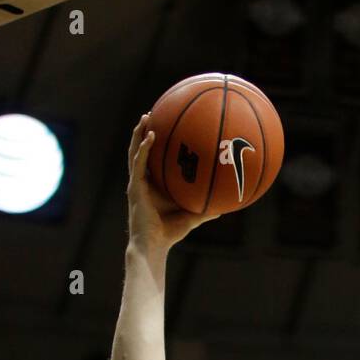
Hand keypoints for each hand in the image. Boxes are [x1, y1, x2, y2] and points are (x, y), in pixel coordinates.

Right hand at [126, 114, 219, 253]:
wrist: (153, 245)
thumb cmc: (170, 234)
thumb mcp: (192, 217)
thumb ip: (205, 210)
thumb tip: (224, 208)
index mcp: (153, 186)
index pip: (153, 160)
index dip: (155, 144)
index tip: (164, 127)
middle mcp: (142, 181)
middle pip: (141, 150)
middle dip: (144, 131)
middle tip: (152, 114)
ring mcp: (136, 183)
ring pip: (135, 152)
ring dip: (139, 133)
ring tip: (146, 116)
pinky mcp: (134, 187)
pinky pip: (138, 163)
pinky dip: (143, 148)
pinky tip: (150, 136)